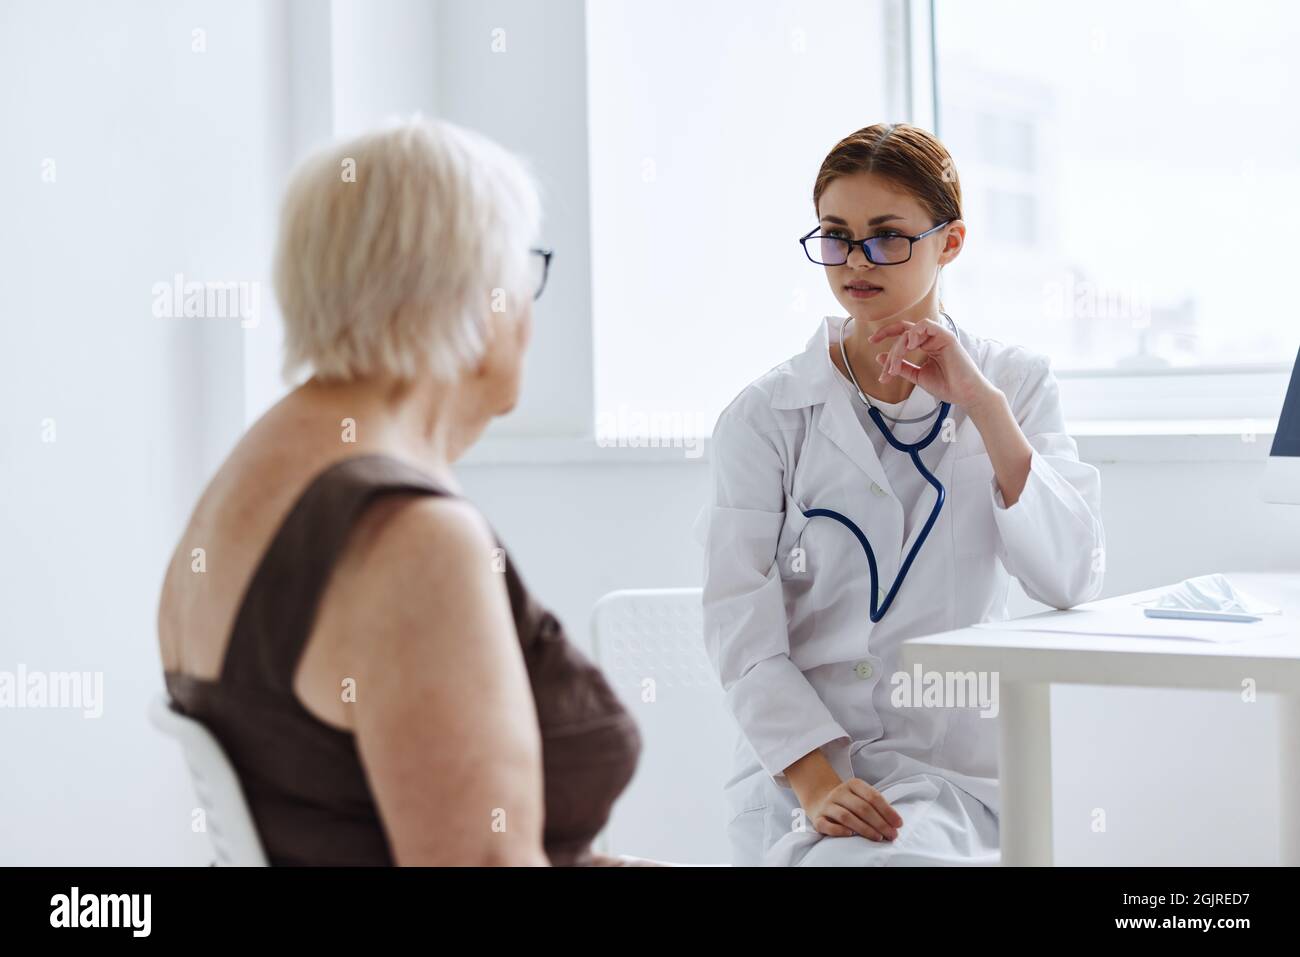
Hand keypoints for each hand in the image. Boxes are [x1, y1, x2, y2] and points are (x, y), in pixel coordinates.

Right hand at [805, 778, 903, 841]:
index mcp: (853, 784)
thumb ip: (877, 806)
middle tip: (891, 835)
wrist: (821, 801)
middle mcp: (839, 792)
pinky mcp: (817, 818)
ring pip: (846, 817)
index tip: (898, 824)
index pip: (872, 796)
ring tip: (878, 837)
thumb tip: (895, 822)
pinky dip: (839, 830)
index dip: (887, 811)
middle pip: (862, 808)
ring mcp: (827, 805)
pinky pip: (827, 825)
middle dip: (880, 823)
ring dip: (864, 829)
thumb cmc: (849, 802)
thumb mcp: (862, 796)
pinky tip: (851, 835)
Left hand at [869, 316, 997, 410]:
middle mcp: (931, 339)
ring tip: (898, 363)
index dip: (886, 334)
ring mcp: (939, 337)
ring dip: (900, 347)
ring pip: (911, 331)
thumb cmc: (947, 386)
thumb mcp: (917, 376)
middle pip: (903, 334)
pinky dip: (915, 333)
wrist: (964, 395)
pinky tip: (910, 346)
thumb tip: (880, 358)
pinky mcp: (946, 337)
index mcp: (926, 345)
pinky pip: (927, 325)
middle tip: (888, 369)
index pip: (903, 334)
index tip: (872, 341)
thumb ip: (901, 367)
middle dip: (892, 351)